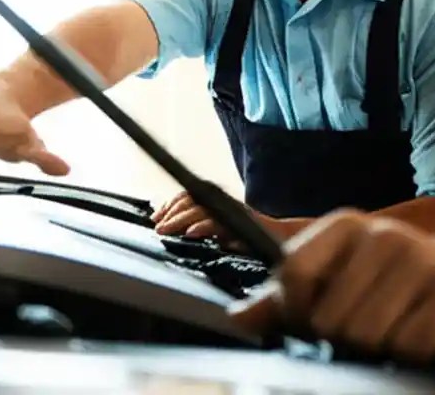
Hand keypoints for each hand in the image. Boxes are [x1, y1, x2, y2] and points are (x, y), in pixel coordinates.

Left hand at [151, 190, 283, 242]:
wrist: (280, 239)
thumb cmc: (247, 235)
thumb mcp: (218, 229)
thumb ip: (199, 225)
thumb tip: (172, 228)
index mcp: (215, 200)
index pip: (186, 195)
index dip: (168, 204)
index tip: (155, 217)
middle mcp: (221, 201)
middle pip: (189, 200)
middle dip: (170, 213)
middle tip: (158, 227)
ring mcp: (230, 211)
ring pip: (199, 210)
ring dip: (180, 220)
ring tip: (166, 229)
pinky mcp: (240, 224)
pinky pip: (217, 223)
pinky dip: (202, 227)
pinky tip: (191, 233)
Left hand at [228, 210, 434, 363]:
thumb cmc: (387, 283)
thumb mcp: (337, 278)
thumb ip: (284, 300)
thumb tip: (237, 321)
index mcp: (343, 227)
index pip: (293, 272)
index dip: (293, 310)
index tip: (307, 323)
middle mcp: (380, 235)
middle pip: (328, 316)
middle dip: (338, 339)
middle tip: (357, 334)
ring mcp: (419, 262)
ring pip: (367, 336)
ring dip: (375, 350)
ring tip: (389, 334)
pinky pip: (409, 348)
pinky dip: (410, 356)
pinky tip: (420, 339)